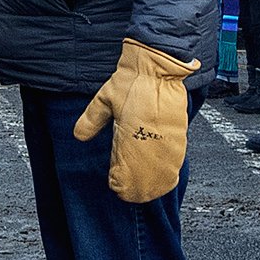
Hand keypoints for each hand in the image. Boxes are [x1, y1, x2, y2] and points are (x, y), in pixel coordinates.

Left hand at [73, 39, 198, 202]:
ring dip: (154, 183)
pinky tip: (165, 178)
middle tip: (129, 194)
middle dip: (137, 189)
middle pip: (144, 177)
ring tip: (147, 191)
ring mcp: (168, 139)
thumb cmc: (132, 81)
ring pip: (162, 172)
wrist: (158, 66)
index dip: (121, 183)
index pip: (125, 171)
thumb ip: (91, 120)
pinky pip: (176, 160)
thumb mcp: (104, 99)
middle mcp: (150, 141)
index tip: (116, 187)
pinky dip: (169, 172)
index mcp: (130, 135)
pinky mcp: (181, 134)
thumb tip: (79, 136)